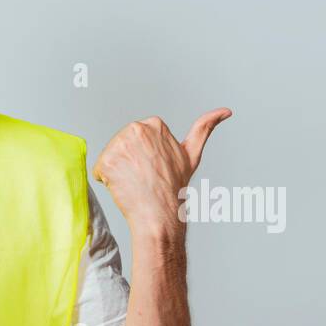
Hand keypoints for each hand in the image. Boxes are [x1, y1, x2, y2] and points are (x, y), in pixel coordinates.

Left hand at [92, 109, 231, 234]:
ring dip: (119, 170)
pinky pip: (100, 169)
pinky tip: (124, 187)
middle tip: (145, 177)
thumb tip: (226, 111)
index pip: (137, 138)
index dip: (145, 155)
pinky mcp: (106, 161)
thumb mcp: (192, 154)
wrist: (160, 214)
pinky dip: (108, 180)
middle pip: (122, 144)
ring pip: (111, 156)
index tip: (155, 168)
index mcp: (154, 124)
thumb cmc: (175, 188)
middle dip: (130, 160)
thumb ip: (205, 128)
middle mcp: (135, 129)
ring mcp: (119, 145)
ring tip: (135, 182)